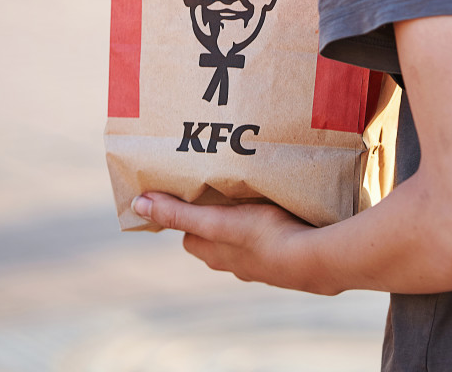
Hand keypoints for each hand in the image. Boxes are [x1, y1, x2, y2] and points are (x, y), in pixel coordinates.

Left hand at [132, 193, 331, 293]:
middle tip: (224, 189)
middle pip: (216, 237)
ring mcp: (262, 264)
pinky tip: (282, 214)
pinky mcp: (286, 258)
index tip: (192, 193)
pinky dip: (270, 228)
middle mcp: (234, 264)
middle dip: (216, 217)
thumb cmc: (262, 237)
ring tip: (254, 197)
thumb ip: (179, 215)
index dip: (187, 215)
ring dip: (245, 222)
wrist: (314, 259)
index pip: (190, 235)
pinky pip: (271, 240)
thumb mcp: (216, 221)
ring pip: (244, 240)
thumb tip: (137, 205)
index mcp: (214, 254)